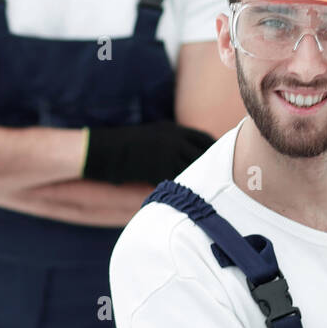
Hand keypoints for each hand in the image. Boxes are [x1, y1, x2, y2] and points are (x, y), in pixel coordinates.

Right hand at [82, 122, 215, 184]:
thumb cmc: (126, 145)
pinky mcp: (158, 170)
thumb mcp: (153, 134)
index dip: (216, 150)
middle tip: (224, 180)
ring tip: (210, 192)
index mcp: (173, 129)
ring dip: (202, 180)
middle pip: (204, 154)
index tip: (223, 160)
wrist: (102, 150)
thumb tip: (187, 152)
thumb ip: (172, 141)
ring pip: (194, 169)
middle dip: (214, 166)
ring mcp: (167, 155)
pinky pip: (178, 181)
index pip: (205, 138)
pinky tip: (189, 198)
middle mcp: (174, 140)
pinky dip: (184, 189)